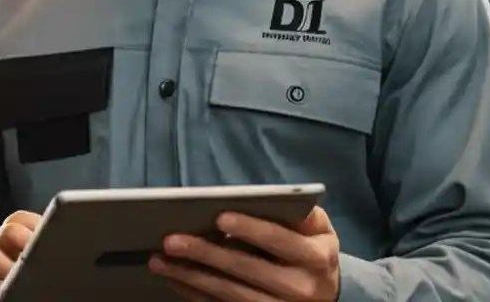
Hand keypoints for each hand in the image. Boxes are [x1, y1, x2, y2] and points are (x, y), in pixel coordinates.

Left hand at [150, 207, 340, 301]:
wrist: (329, 296)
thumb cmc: (313, 251)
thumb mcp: (320, 231)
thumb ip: (302, 214)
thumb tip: (268, 198)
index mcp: (315, 258)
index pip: (279, 241)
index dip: (250, 228)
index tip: (219, 216)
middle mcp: (299, 289)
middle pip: (247, 269)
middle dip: (206, 253)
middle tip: (171, 240)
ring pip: (229, 294)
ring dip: (191, 277)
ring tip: (160, 261)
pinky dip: (195, 294)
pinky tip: (174, 279)